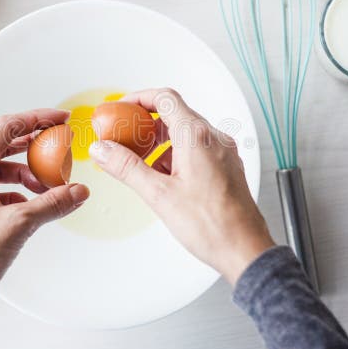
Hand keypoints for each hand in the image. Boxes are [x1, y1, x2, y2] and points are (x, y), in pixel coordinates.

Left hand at [0, 109, 89, 317]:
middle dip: (35, 145)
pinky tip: (38, 205)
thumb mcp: (19, 224)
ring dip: (31, 174)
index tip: (59, 119)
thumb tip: (78, 190)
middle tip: (61, 142)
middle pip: (4, 147)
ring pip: (4, 171)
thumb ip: (52, 203)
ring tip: (53, 185)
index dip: (35, 119)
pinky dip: (23, 193)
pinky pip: (2, 191)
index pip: (5, 129)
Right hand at [89, 88, 273, 285]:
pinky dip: (175, 155)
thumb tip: (102, 150)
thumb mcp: (159, 195)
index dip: (138, 98)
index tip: (120, 109)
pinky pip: (197, 150)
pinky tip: (162, 178)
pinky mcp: (226, 167)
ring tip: (139, 164)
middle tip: (123, 139)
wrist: (245, 250)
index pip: (164, 98)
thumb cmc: (212, 225)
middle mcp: (214, 138)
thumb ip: (126, 168)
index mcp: (197, 137)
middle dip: (145, 125)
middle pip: (174, 114)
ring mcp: (223, 152)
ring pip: (185, 134)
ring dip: (159, 143)